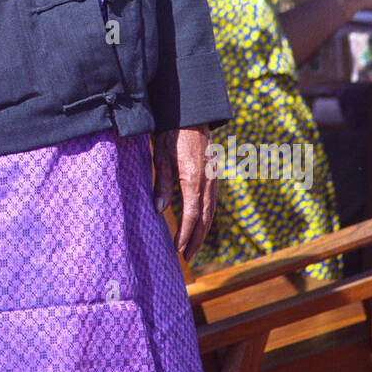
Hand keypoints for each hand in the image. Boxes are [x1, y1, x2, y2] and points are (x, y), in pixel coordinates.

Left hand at [152, 125, 215, 264]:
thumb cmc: (171, 133)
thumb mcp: (161, 156)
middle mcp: (208, 180)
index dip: (185, 233)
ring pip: (211, 210)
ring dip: (203, 230)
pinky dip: (206, 216)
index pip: (192, 214)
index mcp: (194, 177)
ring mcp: (213, 177)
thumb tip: (159, 210)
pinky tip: (199, 224)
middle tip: (186, 257)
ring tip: (192, 246)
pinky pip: (212, 200)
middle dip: (196, 239)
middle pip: (206, 217)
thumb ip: (161, 184)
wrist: (190, 113)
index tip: (177, 248)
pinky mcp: (213, 173)